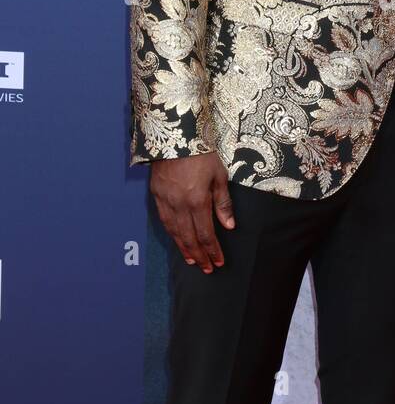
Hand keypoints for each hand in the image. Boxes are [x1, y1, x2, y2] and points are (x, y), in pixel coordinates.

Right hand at [149, 152, 235, 273]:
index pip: (206, 234)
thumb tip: (229, 226)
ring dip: (184, 248)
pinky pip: (164, 221)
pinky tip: (177, 240)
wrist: (175, 135)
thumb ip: (223, 203)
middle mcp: (179, 205)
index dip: (212, 250)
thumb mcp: (219, 175)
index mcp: (197, 201)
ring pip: (174, 232)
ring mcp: (166, 201)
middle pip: (189, 238)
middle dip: (199, 255)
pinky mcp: (156, 195)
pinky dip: (172, 234)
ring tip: (191, 260)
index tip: (218, 262)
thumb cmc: (201, 153)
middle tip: (206, 268)